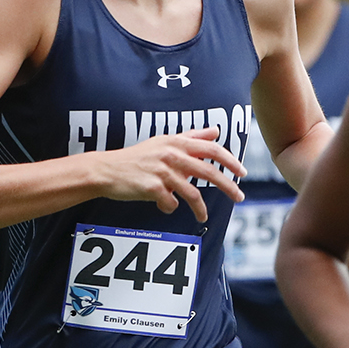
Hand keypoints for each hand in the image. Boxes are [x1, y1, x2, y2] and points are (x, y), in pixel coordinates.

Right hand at [92, 129, 244, 221]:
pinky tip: (164, 205)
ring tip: (203, 217)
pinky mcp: (152, 188)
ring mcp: (162, 171)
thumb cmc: (137, 158)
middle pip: (208, 172)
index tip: (242, 173)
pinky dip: (169, 207)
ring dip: (200, 208)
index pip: (212, 149)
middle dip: (228, 186)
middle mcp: (172, 154)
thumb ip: (191, 137)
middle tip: (239, 197)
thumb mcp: (164, 142)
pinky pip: (170, 203)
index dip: (230, 161)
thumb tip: (215, 131)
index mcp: (176, 142)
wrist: (106, 170)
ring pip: (192, 193)